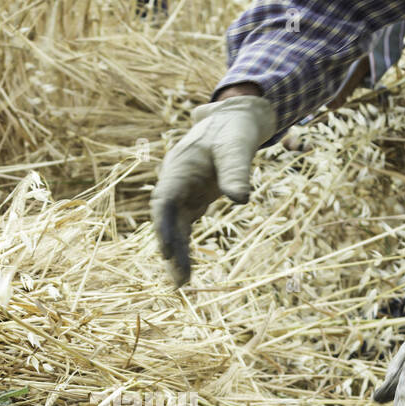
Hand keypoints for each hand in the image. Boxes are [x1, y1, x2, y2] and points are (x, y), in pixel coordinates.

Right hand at [150, 92, 276, 285]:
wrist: (233, 120)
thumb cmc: (233, 130)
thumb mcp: (237, 147)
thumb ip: (237, 171)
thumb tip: (241, 200)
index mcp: (178, 167)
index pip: (164, 201)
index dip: (163, 226)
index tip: (166, 251)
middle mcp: (175, 183)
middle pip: (167, 221)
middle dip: (171, 249)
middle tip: (178, 281)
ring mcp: (182, 194)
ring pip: (174, 228)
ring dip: (176, 254)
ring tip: (181, 285)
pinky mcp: (193, 202)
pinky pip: (185, 229)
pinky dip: (185, 248)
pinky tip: (186, 272)